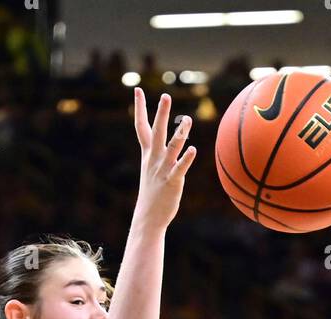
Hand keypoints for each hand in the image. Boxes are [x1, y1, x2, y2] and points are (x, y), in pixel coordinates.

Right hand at [132, 88, 196, 231]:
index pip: (141, 126)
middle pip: (157, 131)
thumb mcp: (152, 169)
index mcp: (148, 154)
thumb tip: (166, 143)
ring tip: (187, 119)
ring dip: (180, 133)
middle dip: (161, 114)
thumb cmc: (152, 193)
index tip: (137, 90)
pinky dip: (186, 159)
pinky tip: (193, 149)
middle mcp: (154, 159)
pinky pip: (180, 168)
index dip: (139, 108)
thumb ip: (158, 154)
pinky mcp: (172, 182)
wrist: (148, 217)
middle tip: (166, 95)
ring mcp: (163, 169)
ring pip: (172, 147)